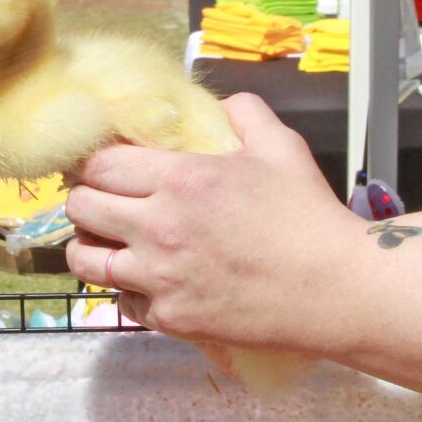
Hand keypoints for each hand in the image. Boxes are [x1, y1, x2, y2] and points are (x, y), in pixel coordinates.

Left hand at [63, 94, 358, 354]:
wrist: (341, 292)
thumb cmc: (310, 217)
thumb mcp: (280, 147)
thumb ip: (242, 113)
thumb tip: (218, 103)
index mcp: (182, 180)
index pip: (98, 164)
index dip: (90, 162)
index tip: (95, 164)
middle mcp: (161, 228)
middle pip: (80, 207)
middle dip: (84, 198)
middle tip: (99, 198)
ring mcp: (162, 278)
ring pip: (84, 259)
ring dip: (89, 246)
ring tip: (108, 239)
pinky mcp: (172, 317)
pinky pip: (122, 301)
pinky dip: (126, 289)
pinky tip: (145, 279)